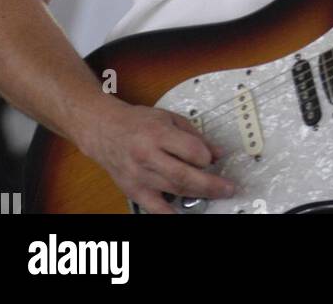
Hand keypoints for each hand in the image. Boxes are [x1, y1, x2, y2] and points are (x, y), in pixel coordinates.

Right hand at [78, 98, 235, 215]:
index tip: (213, 158)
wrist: (105, 131)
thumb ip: (195, 136)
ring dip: (198, 195)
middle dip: (210, 184)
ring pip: (174, 191)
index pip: (191, 150)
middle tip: (228, 188)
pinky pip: (156, 208)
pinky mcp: (134, 191)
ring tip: (214, 194)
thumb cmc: (137, 122)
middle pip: (184, 175)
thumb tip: (217, 152)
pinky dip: (172, 213)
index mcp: (157, 133)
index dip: (206, 157)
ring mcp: (140, 176)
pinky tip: (185, 213)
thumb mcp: (169, 119)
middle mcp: (148, 156)